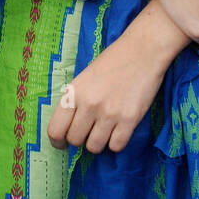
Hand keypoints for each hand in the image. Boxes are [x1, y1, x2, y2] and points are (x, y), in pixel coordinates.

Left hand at [47, 30, 165, 154]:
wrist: (143, 51)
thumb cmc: (112, 61)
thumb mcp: (84, 78)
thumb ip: (76, 101)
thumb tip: (69, 127)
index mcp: (74, 92)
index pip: (55, 130)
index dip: (57, 141)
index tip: (62, 144)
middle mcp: (89, 105)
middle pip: (75, 140)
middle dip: (80, 139)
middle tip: (88, 131)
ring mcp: (109, 113)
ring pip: (94, 147)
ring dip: (98, 142)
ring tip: (104, 130)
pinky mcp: (130, 120)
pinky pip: (116, 146)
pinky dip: (116, 142)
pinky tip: (119, 130)